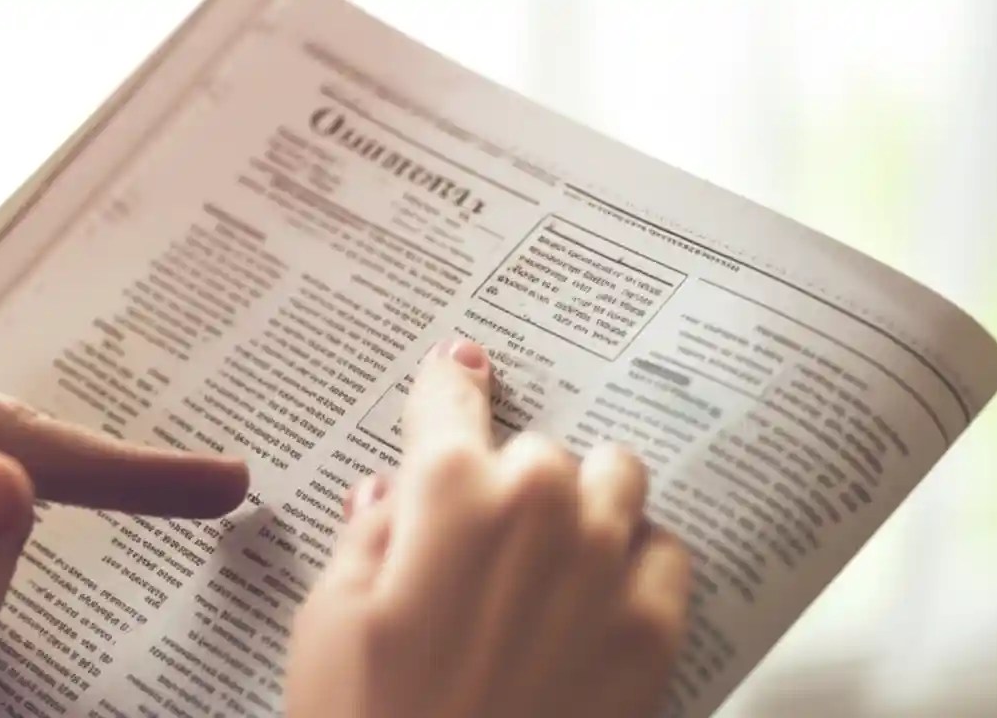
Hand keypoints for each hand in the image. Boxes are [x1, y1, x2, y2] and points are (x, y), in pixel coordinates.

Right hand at [286, 340, 690, 717]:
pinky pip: (667, 552)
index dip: (450, 381)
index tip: (460, 366)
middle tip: (481, 533)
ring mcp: (605, 565)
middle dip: (507, 479)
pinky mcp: (655, 630)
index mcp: (446, 496)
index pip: (449, 402)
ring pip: (617, 476)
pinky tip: (601, 595)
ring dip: (584, 498)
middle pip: (537, 450)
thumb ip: (366, 538)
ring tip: (554, 549)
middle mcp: (537, 509)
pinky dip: (637, 559)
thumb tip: (388, 494)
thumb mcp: (328, 623)